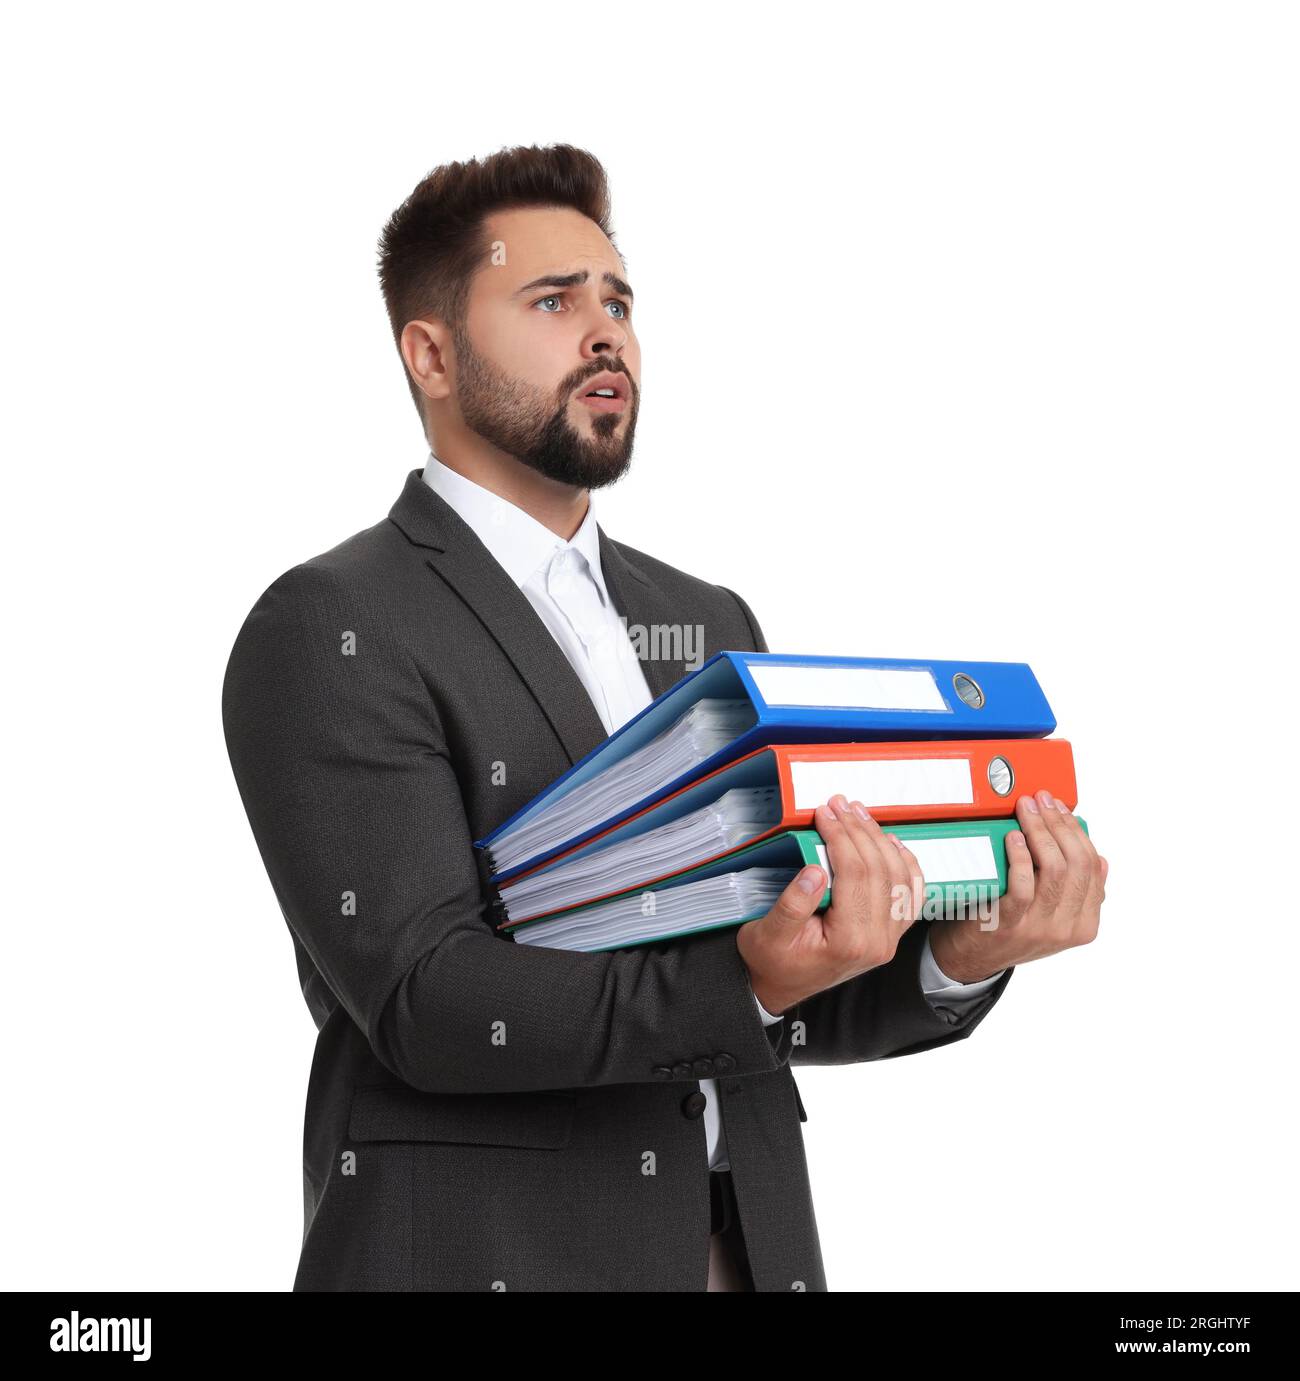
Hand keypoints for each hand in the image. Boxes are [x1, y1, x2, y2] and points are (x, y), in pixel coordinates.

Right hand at [736, 794, 925, 1016]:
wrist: (779, 987)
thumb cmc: (770, 961)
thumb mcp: (767, 934)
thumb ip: (792, 905)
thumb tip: (814, 870)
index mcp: (850, 942)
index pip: (855, 875)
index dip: (841, 837)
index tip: (824, 812)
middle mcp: (879, 942)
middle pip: (880, 871)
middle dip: (859, 831)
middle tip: (840, 804)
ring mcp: (889, 939)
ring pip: (900, 878)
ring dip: (880, 840)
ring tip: (858, 814)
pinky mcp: (890, 934)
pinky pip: (910, 894)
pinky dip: (905, 864)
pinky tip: (891, 842)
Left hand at [928, 789, 1107, 982]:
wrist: (971, 959)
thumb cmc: (1011, 926)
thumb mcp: (1052, 915)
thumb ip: (1076, 893)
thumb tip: (1100, 861)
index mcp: (1085, 923)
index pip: (1092, 867)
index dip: (1077, 832)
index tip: (1060, 807)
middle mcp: (1068, 928)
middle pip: (1077, 864)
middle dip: (1060, 824)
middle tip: (1041, 800)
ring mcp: (1040, 928)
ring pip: (1054, 869)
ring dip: (1040, 832)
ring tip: (1026, 810)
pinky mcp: (1011, 924)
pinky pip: (1023, 885)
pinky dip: (1020, 856)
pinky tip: (1013, 837)